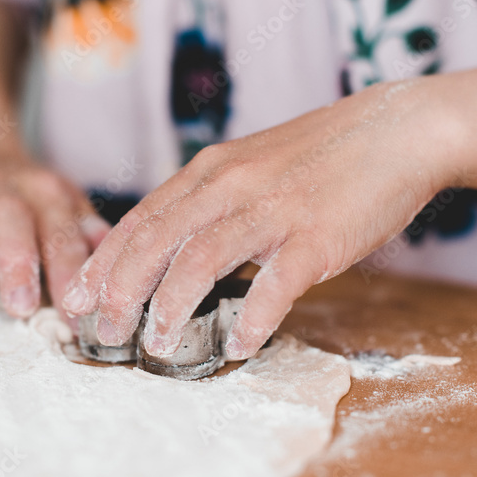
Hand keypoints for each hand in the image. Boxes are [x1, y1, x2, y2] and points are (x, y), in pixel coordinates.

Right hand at [0, 155, 109, 320]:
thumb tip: (116, 261)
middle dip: (15, 259)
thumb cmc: (26, 197)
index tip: (77, 312)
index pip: (60, 227)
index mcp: (41, 191)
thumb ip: (86, 234)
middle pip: (6, 213)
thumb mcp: (64, 209)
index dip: (70, 268)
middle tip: (20, 307)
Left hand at [61, 79, 461, 358]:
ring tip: (156, 344)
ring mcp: (273, 209)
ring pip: (200, 260)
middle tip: (105, 331)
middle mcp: (232, 185)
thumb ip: (213, 197)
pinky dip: (252, 319)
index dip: (105, 261)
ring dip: (171, 307)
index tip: (80, 298)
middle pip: (156, 240)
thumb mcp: (252, 162)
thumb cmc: (324, 154)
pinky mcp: (316, 236)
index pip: (142, 218)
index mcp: (212, 170)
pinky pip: (274, 284)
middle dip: (121, 290)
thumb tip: (175, 244)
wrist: (397, 130)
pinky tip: (241, 346)